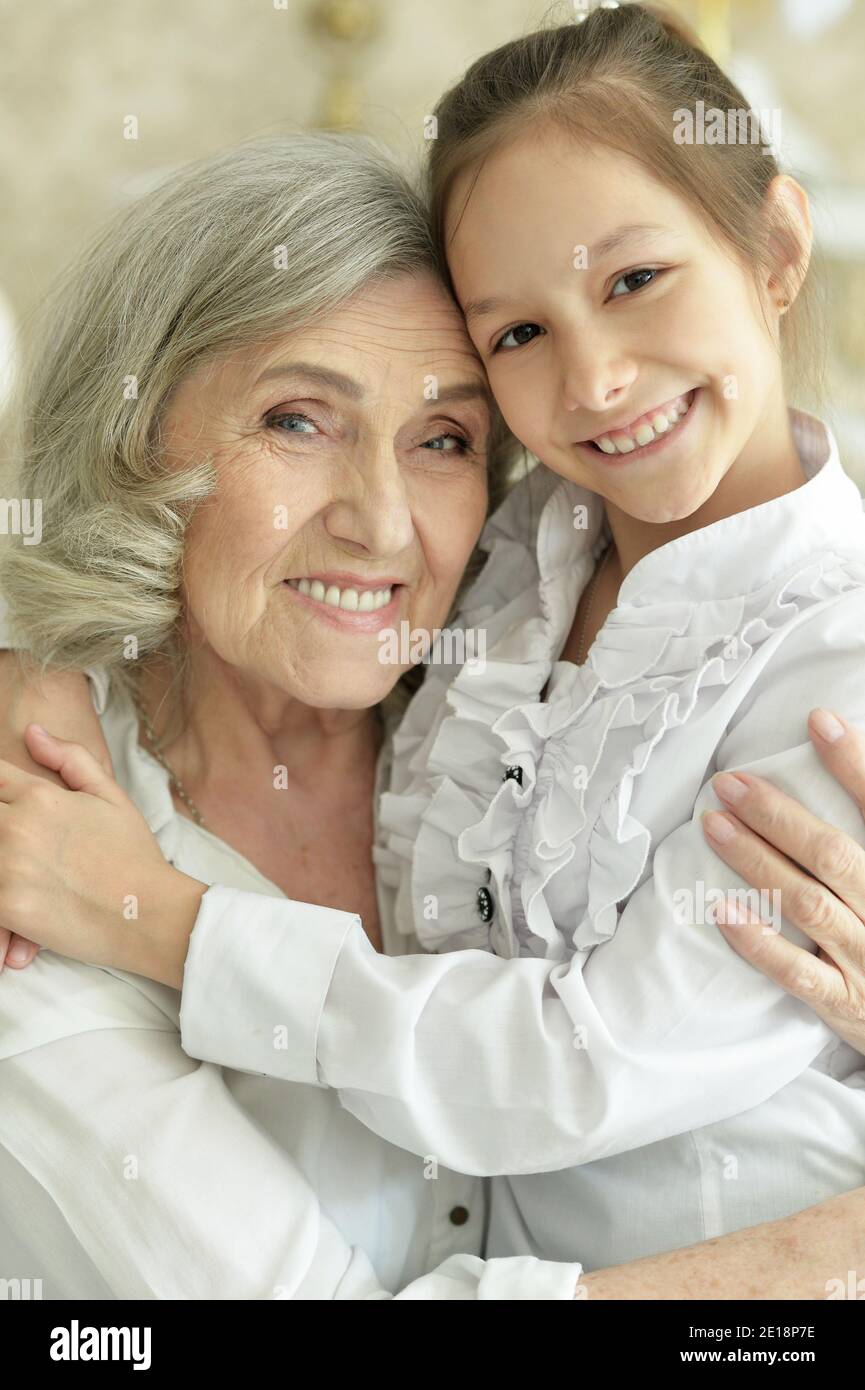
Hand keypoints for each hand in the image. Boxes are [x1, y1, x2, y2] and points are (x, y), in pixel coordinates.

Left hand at [0, 655, 112, 969]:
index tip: (7, 799)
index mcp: (39, 796)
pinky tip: (16, 886)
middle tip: (15, 834)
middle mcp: (17, 826)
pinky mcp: (5, 906)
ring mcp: (7, 867)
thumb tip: (32, 732)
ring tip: (17, 861)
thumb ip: (69, 757)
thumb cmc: (132, 856)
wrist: (147, 914)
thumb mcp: (111, 794)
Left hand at [703, 707, 864, 1053]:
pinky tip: (724, 910)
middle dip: (778, 815)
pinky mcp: (844, 1003)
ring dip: (757, 861)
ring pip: (808, 904)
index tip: (819, 720)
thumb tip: (829, 744)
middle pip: (832, 854)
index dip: (853, 764)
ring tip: (713, 825)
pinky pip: (798, 974)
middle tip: (729, 783)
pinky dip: (759, 943)